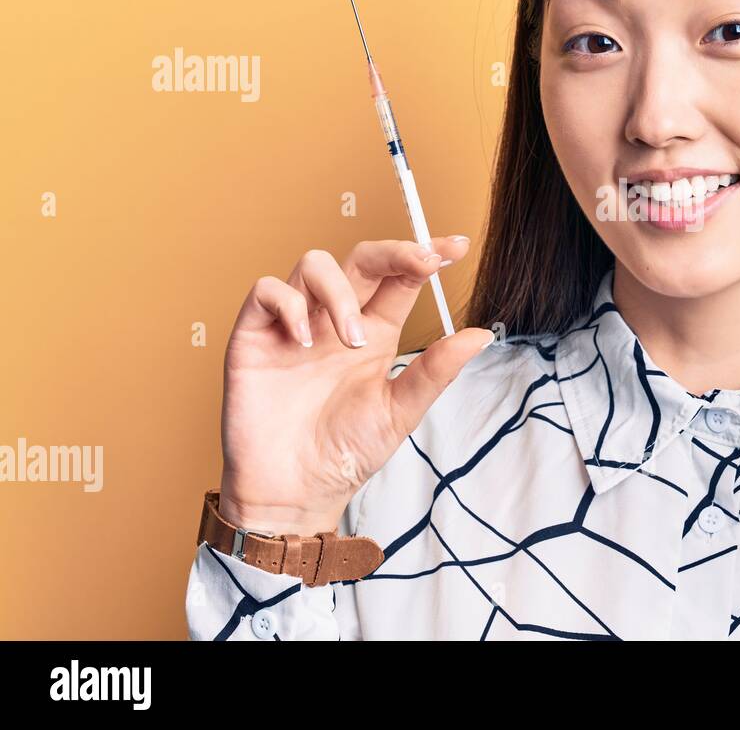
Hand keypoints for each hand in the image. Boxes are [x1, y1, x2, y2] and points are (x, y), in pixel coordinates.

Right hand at [218, 237, 494, 535]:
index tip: (457, 247)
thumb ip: (436, 371)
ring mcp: (294, 325)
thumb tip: (482, 335)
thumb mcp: (400, 412)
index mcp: (375, 333)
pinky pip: (266, 291)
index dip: (426, 255)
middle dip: (393, 251)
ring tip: (351, 338)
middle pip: (362, 260)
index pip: (401, 278)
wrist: (295, 494)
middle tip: (421, 262)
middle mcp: (335, 321)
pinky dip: (288, 304)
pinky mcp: (254, 338)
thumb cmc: (345, 455)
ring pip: (314, 264)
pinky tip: (304, 341)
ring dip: (340, 291)